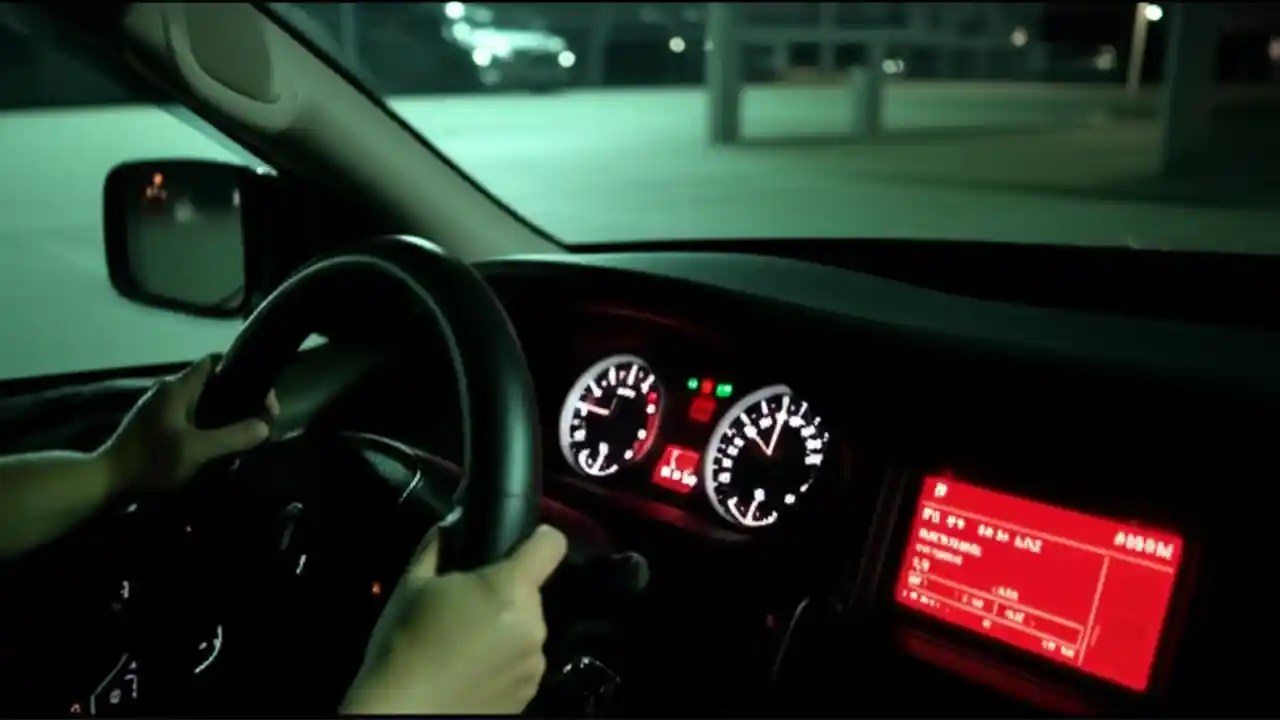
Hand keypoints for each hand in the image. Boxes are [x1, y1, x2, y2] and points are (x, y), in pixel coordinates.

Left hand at [100, 355, 278, 493]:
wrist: (106, 479)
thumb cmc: (150, 459)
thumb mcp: (196, 450)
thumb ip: (232, 436)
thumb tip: (265, 426)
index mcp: (178, 388)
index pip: (214, 362)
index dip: (241, 371)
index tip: (261, 397)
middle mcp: (168, 391)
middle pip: (211, 383)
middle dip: (236, 397)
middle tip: (256, 419)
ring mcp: (159, 408)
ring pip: (200, 401)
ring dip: (221, 414)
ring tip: (240, 434)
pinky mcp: (153, 425)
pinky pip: (188, 416)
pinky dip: (205, 425)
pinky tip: (213, 445)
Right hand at [343, 524, 568, 715]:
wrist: (402, 715)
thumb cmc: (404, 643)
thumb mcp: (412, 584)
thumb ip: (438, 546)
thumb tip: (451, 525)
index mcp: (510, 589)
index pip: (552, 544)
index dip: (538, 538)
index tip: (516, 546)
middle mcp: (534, 625)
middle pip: (530, 593)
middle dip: (505, 594)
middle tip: (464, 607)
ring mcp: (534, 664)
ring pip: (526, 629)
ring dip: (505, 629)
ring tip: (463, 645)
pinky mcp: (529, 695)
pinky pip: (521, 662)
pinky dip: (503, 662)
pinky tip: (470, 671)